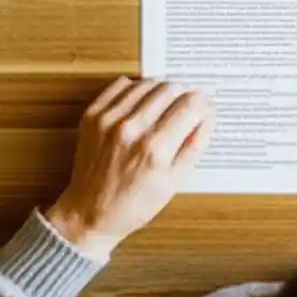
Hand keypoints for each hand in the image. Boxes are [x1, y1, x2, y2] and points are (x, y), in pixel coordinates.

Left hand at [46, 78, 215, 258]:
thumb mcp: (174, 182)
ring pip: (147, 83)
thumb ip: (194, 145)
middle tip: (185, 106)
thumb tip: (208, 114)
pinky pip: (121, 85)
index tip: (205, 105)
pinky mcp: (92, 116)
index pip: (190, 105)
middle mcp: (132, 129)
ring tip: (164, 104)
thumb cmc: (132, 204)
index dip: (203, 102)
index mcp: (156, 149)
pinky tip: (141, 101)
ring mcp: (109, 120)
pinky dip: (136, 88)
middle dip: (184, 94)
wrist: (89, 213)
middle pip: (170, 89)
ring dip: (162, 89)